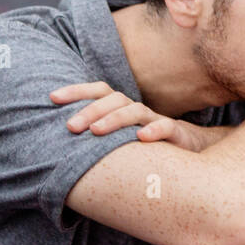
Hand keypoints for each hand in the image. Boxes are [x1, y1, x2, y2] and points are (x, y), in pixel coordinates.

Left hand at [50, 82, 206, 151]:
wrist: (193, 152)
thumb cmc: (146, 149)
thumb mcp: (119, 143)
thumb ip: (96, 141)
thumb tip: (57, 149)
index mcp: (121, 110)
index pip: (98, 92)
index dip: (76, 91)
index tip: (52, 97)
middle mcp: (137, 111)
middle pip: (113, 99)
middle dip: (89, 111)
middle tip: (71, 127)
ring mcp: (157, 121)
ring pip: (135, 111)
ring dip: (114, 119)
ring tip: (96, 132)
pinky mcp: (177, 135)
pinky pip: (167, 128)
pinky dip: (154, 131)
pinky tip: (141, 138)